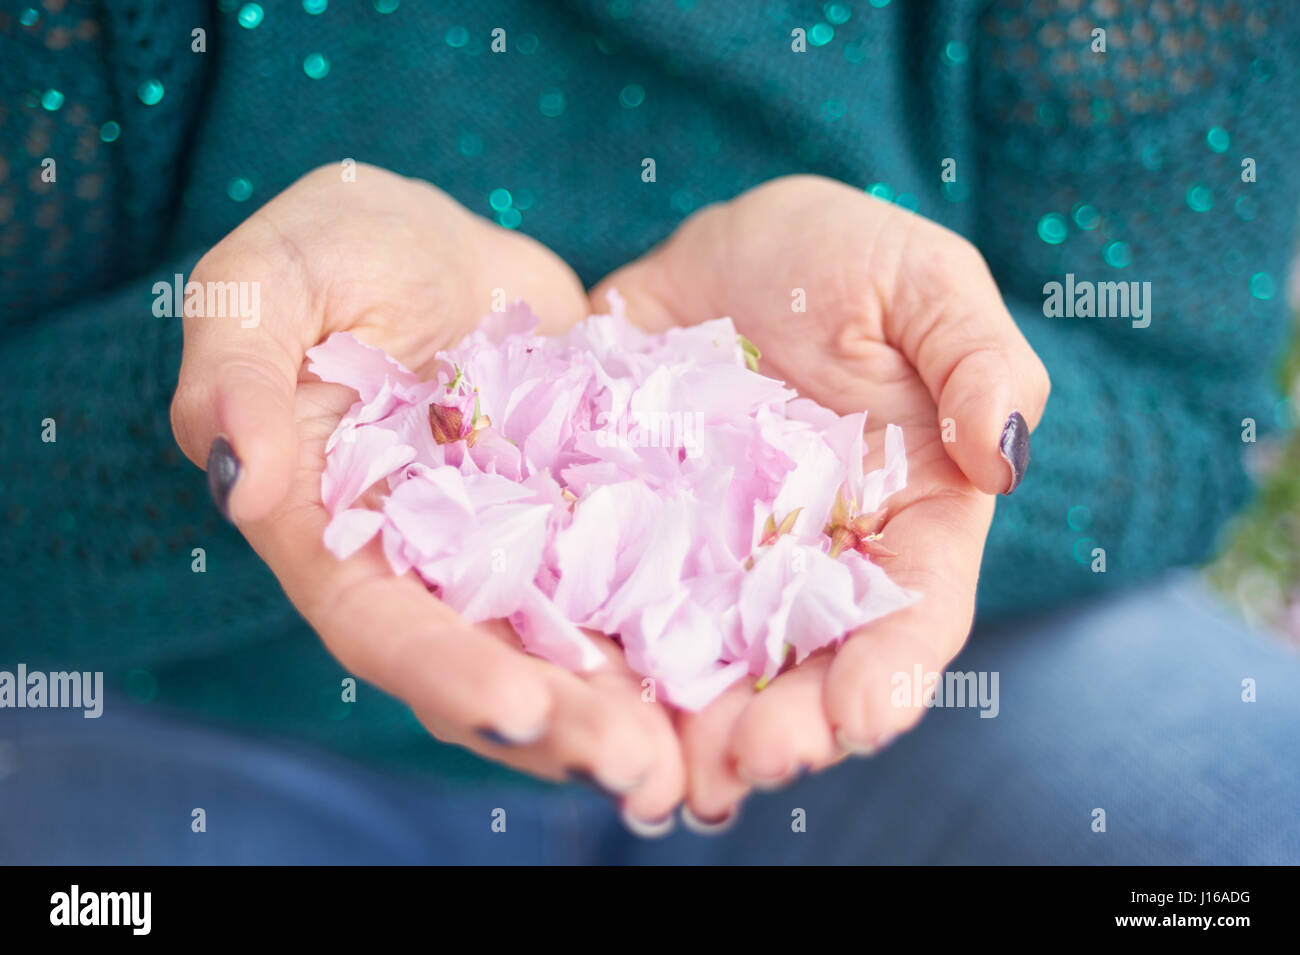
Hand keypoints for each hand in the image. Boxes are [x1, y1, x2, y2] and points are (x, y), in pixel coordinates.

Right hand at [170, 164, 685, 821]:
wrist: (437, 244)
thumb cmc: (330, 248)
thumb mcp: (267, 284)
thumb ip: (235, 373)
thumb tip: (235, 480)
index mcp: (333, 533)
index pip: (379, 625)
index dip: (443, 673)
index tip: (518, 712)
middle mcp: (422, 566)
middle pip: (486, 663)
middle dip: (558, 724)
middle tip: (643, 773)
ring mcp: (507, 550)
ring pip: (564, 646)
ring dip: (625, 707)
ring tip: (694, 757)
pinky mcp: (577, 520)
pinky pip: (626, 582)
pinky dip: (670, 629)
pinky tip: (730, 668)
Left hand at [592, 175, 1049, 824]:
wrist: (719, 251)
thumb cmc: (841, 257)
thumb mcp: (924, 283)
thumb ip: (980, 363)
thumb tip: (1002, 460)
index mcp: (905, 515)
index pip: (912, 610)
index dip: (891, 671)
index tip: (862, 717)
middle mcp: (815, 560)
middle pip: (807, 663)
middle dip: (784, 725)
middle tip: (744, 766)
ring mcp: (722, 560)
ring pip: (714, 661)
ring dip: (693, 726)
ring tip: (664, 774)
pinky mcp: (638, 541)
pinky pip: (621, 607)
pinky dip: (610, 662)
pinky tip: (585, 703)